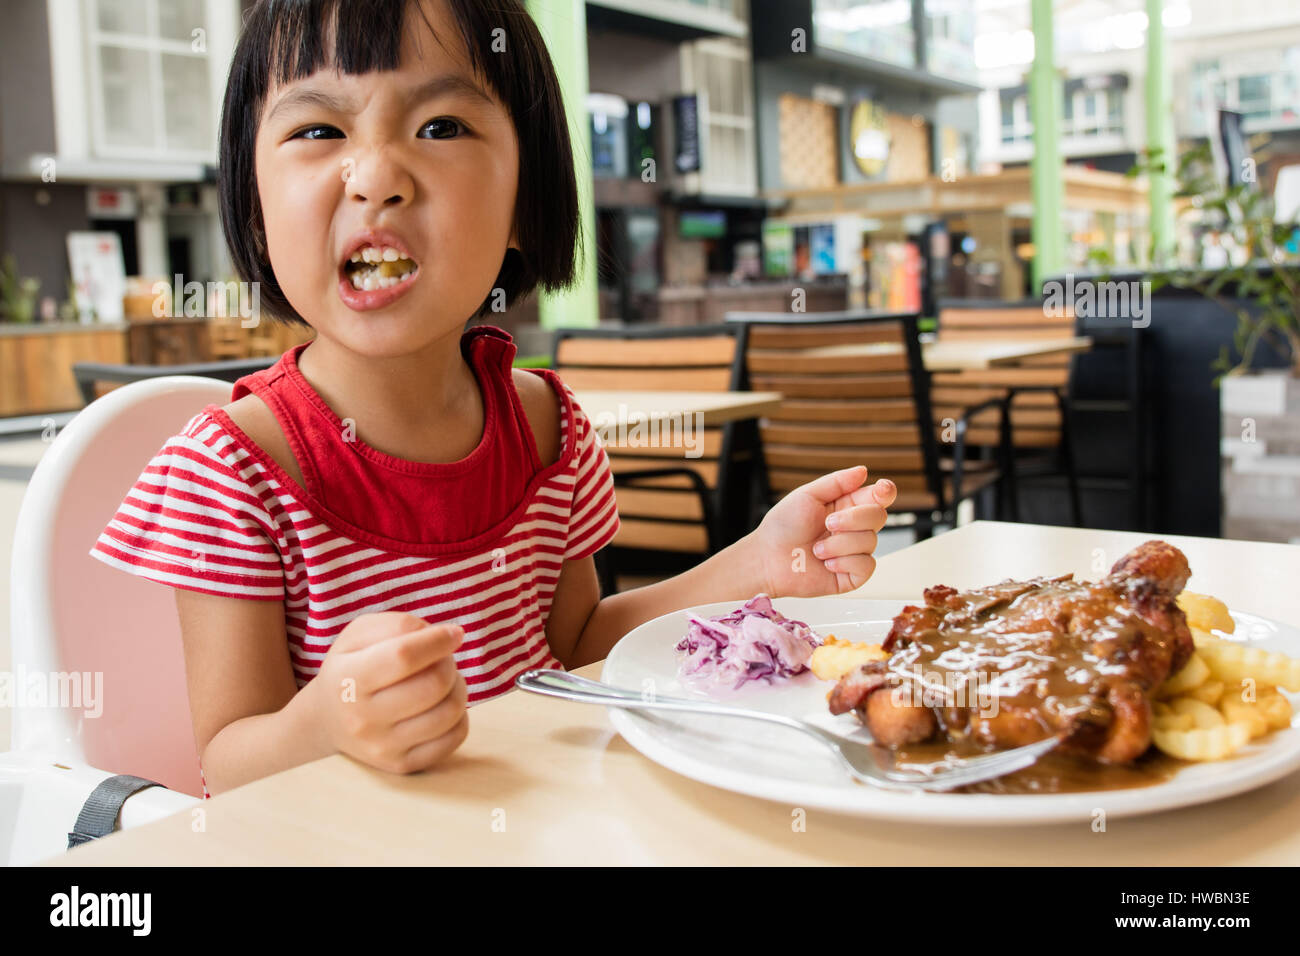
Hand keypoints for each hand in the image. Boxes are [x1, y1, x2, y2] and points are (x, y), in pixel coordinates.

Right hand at [307, 611, 469, 774]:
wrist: (329, 720)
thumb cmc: (353, 666)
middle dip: (448, 663)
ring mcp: (382, 747)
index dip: (437, 640)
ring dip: (457, 687)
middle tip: (442, 659)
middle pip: (433, 685)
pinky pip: (454, 738)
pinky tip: (442, 704)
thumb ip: (398, 626)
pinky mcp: (402, 765)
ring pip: (449, 712)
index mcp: (349, 679)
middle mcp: (362, 719)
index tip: (454, 634)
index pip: (403, 656)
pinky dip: (459, 716)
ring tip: (443, 680)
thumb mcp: (360, 634)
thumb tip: (442, 636)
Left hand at [751, 465, 895, 596]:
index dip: (885, 492)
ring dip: (839, 544)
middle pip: (879, 516)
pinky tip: (826, 563)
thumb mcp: (807, 495)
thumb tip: (864, 471)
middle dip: (854, 518)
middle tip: (828, 523)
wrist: (768, 558)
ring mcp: (854, 552)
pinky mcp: (852, 575)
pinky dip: (845, 562)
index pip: (878, 497)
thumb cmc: (783, 526)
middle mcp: (854, 528)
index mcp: (846, 506)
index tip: (881, 489)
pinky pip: (867, 565)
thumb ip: (837, 482)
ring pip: (870, 541)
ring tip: (816, 549)